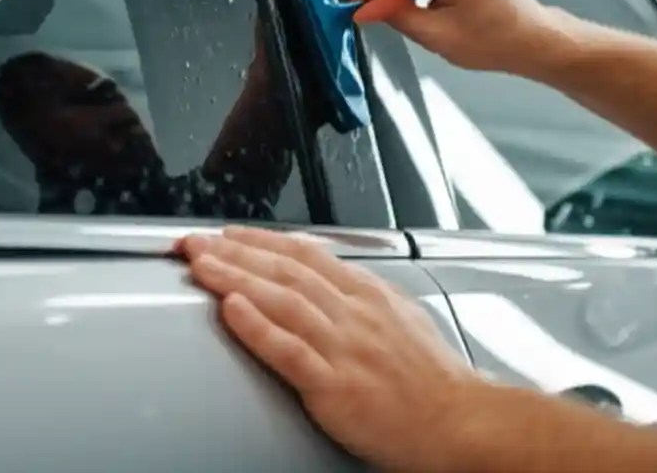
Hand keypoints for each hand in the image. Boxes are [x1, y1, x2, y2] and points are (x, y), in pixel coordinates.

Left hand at [177, 226, 496, 472]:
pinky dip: (258, 328)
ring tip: (201, 265)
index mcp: (368, 295)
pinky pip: (289, 351)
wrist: (459, 422)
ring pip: (281, 301)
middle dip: (235, 251)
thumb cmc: (433, 381)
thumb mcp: (402, 318)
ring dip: (235, 278)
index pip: (305, 253)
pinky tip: (232, 310)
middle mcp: (353, 313)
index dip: (261, 239)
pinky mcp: (336, 385)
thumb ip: (362, 295)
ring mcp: (343, 347)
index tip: (229, 233)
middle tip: (197, 241)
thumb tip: (331, 275)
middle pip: (285, 270)